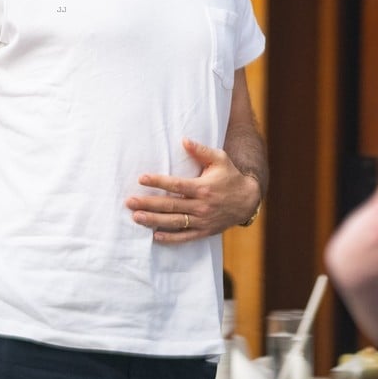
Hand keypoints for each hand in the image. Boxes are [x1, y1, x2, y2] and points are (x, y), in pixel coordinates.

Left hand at [126, 138, 261, 242]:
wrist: (248, 200)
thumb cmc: (230, 176)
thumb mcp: (220, 159)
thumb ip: (201, 150)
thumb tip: (184, 140)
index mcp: (203, 187)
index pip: (176, 185)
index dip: (158, 182)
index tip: (141, 179)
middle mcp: (201, 205)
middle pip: (170, 205)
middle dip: (148, 204)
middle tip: (129, 202)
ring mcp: (202, 220)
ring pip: (174, 222)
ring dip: (154, 221)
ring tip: (136, 218)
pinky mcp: (204, 231)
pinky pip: (185, 237)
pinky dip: (170, 238)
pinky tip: (155, 236)